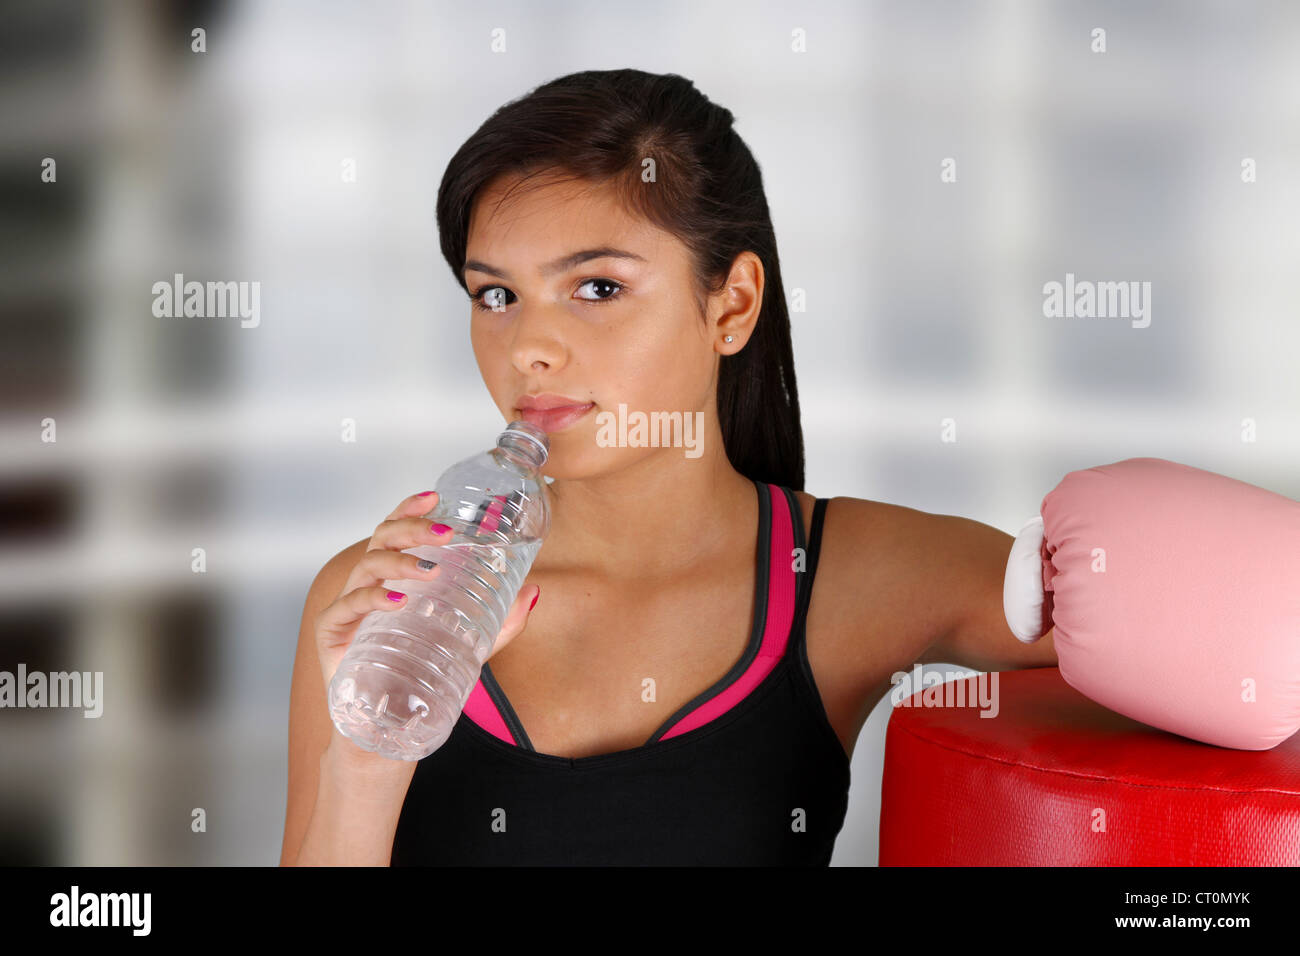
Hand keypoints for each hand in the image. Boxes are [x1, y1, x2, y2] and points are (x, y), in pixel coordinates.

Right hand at [313, 490, 541, 697]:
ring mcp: (348, 607)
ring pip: (367, 567)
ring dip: (400, 563)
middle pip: (383, 539)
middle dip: (412, 529)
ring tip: (430, 571)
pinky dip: (371, 599)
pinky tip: (396, 601)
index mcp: (392, 576)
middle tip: (445, 535)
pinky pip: (347, 607)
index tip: (436, 497)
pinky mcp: (333, 634)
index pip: (396, 531)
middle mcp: (368, 584)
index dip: (411, 508)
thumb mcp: (468, 644)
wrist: (386, 724)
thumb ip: (500, 621)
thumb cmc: (420, 672)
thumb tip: (533, 592)